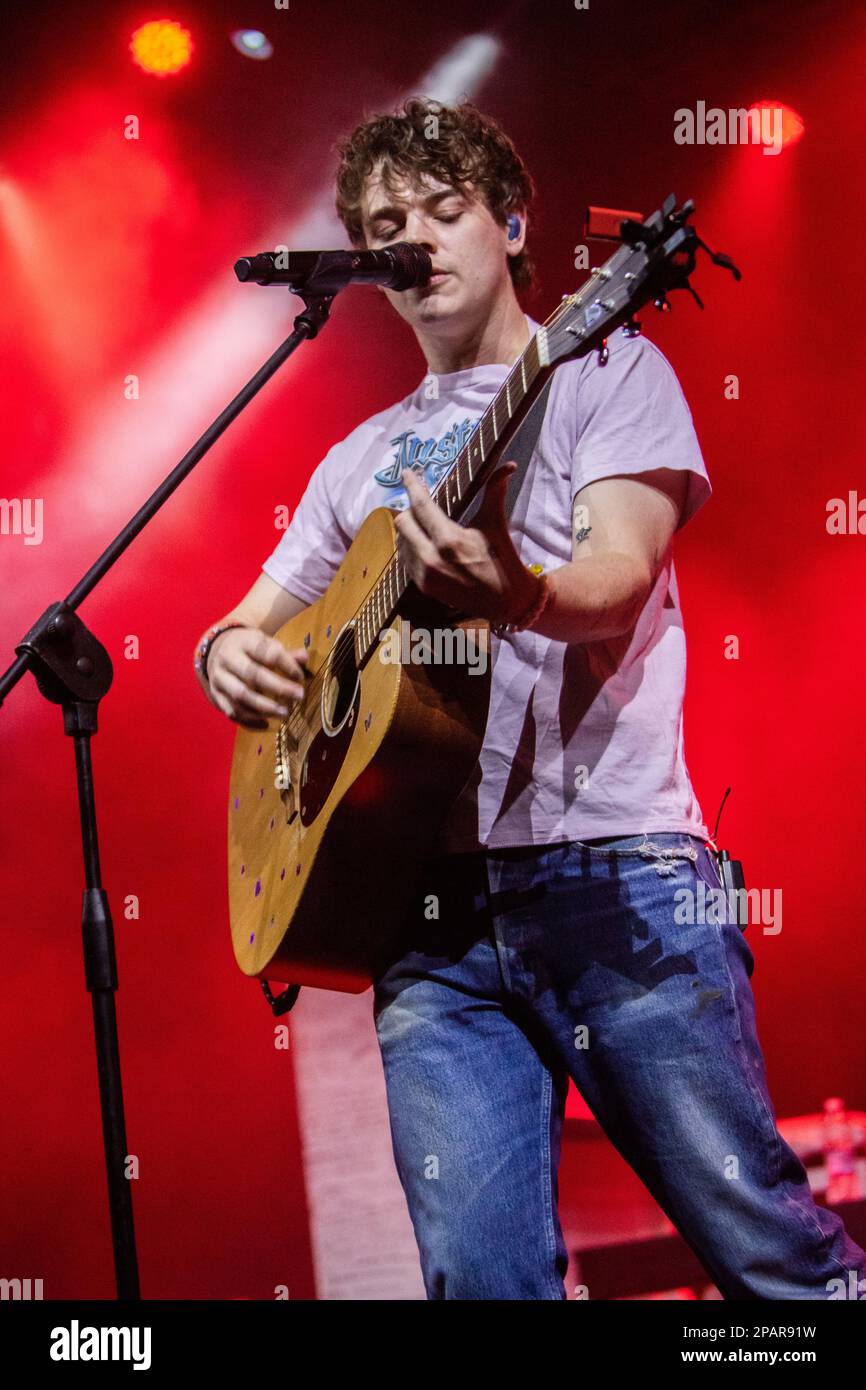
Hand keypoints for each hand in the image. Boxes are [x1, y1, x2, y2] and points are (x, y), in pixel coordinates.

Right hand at [205, 627, 307, 729]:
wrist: (217, 649)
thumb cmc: (250, 649)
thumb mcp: (265, 644)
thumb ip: (285, 654)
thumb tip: (304, 658)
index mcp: (245, 642)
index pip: (267, 652)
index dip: (287, 665)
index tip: (300, 677)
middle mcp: (228, 658)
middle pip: (252, 674)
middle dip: (279, 687)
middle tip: (299, 696)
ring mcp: (219, 677)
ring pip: (240, 695)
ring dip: (264, 707)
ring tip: (284, 713)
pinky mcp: (215, 694)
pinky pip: (231, 710)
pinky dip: (249, 719)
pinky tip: (265, 723)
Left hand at [394, 464, 538, 622]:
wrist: (507, 600)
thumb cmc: (502, 558)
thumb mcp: (496, 524)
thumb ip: (495, 491)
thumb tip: (508, 465)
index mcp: (449, 539)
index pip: (420, 505)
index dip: (412, 486)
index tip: (407, 473)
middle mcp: (431, 558)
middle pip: (402, 522)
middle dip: (410, 510)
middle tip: (421, 506)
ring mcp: (425, 575)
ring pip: (401, 541)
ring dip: (410, 530)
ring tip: (425, 526)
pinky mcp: (424, 587)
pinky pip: (406, 560)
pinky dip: (413, 548)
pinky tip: (425, 545)